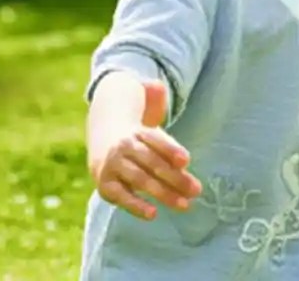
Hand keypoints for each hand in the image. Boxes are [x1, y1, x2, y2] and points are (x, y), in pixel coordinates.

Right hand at [91, 80, 202, 219]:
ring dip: (163, 193)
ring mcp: (113, 166)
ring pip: (140, 180)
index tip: (186, 160)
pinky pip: (121, 196)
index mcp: (137, 131)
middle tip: (197, 190)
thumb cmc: (136, 134)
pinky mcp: (105, 185)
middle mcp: (123, 147)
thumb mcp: (147, 119)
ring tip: (185, 204)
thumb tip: (157, 86)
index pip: (155, 140)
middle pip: (152, 163)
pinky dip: (136, 205)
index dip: (170, 149)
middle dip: (176, 178)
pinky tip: (153, 214)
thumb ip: (155, 106)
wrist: (101, 138)